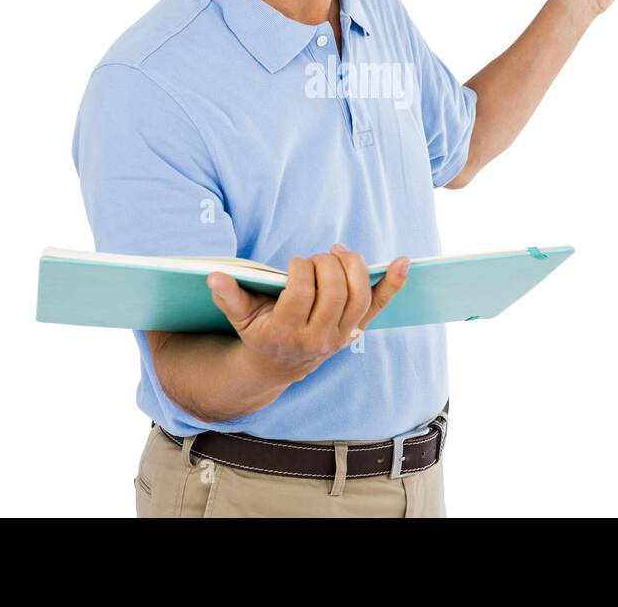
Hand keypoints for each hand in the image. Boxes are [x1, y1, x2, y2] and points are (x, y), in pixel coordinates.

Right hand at [206, 243, 409, 382]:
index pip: (302, 292)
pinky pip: (380, 305)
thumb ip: (228, 297)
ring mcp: (342, 335)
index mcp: (288, 332)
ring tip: (338, 253)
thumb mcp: (240, 317)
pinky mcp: (357, 329)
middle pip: (336, 291)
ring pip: (360, 295)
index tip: (294, 263)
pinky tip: (403, 261)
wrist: (282, 363)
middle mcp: (319, 338)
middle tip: (317, 258)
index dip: (300, 269)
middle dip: (327, 264)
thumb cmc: (260, 331)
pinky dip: (394, 283)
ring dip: (353, 266)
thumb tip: (214, 277)